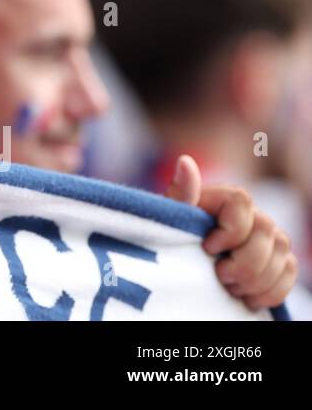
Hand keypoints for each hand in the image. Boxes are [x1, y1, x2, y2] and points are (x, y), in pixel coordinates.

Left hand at [165, 154, 297, 310]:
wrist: (185, 267)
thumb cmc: (174, 237)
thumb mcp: (171, 217)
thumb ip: (182, 193)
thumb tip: (185, 161)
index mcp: (227, 199)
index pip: (242, 201)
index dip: (230, 229)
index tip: (208, 247)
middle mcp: (254, 216)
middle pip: (266, 232)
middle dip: (243, 263)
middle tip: (219, 275)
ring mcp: (271, 239)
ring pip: (281, 257)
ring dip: (253, 281)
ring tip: (227, 286)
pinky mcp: (280, 261)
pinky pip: (288, 274)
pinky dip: (268, 292)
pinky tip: (246, 296)